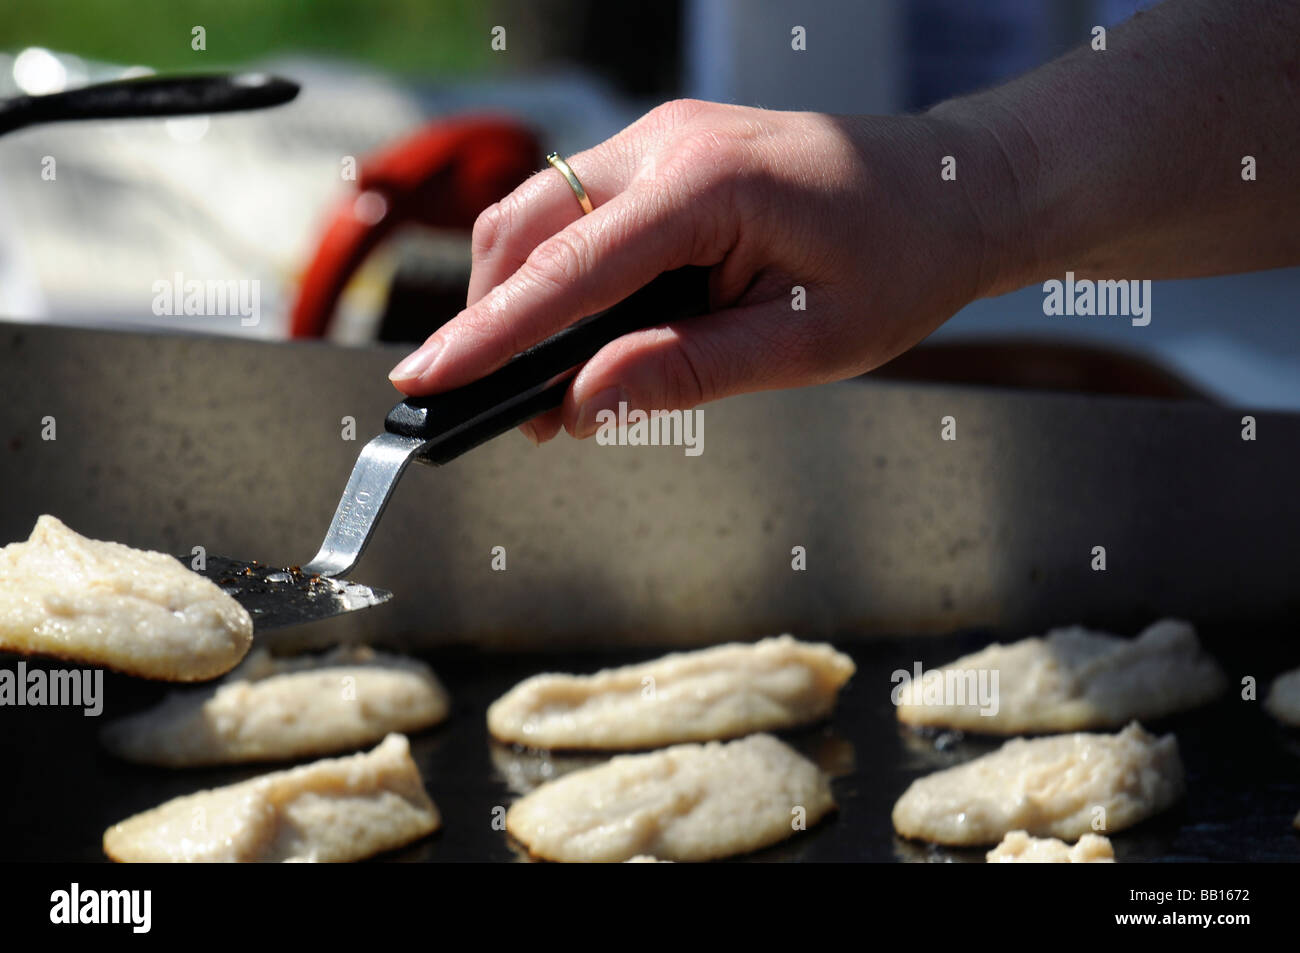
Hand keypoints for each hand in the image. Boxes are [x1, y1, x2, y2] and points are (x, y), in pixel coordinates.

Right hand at [388, 99, 1017, 442]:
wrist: (954, 189)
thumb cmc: (898, 265)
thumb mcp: (805, 344)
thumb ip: (687, 372)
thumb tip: (580, 406)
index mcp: (706, 187)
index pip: (566, 270)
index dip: (488, 335)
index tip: (424, 381)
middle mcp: (668, 144)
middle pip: (527, 225)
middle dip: (491, 315)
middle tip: (492, 404)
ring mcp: (663, 139)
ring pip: (542, 212)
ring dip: (522, 293)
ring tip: (542, 383)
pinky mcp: (667, 153)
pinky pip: (582, 210)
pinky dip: (561, 272)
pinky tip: (583, 332)